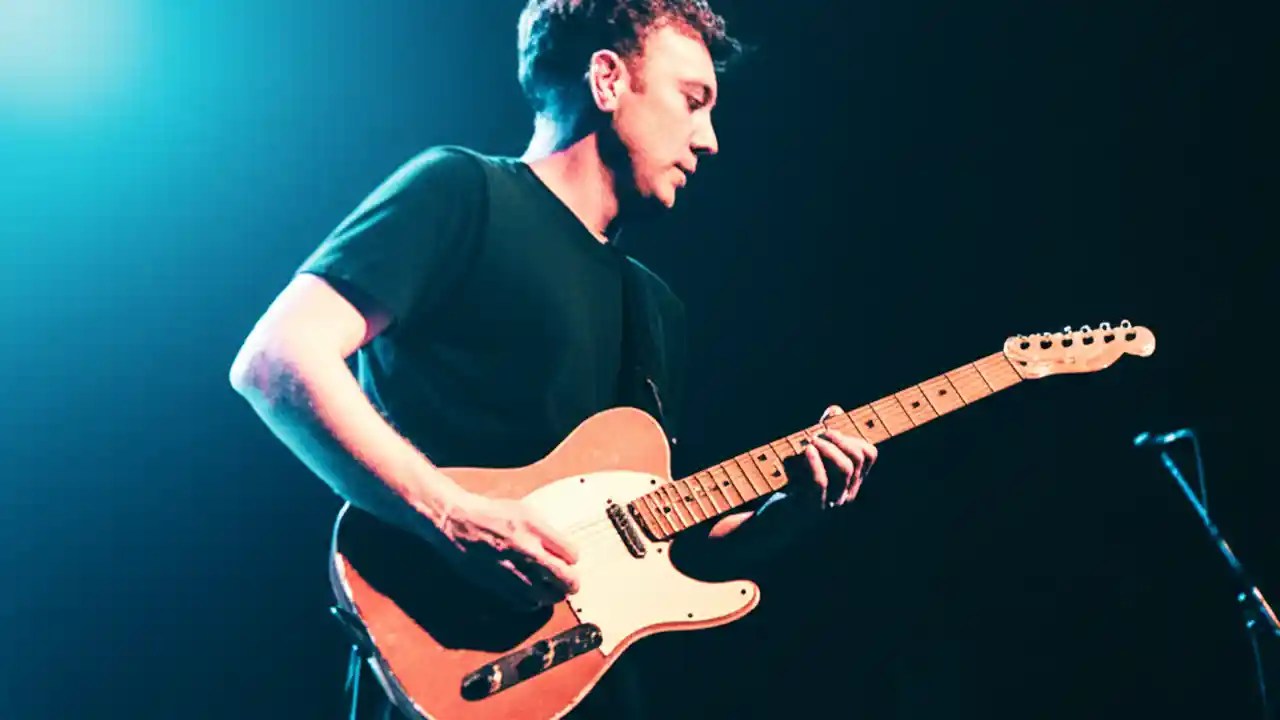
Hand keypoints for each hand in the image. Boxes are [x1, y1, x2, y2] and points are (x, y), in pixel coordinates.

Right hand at [439, 492, 580, 608]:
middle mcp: (526, 551)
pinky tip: (533, 593)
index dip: (572, 557)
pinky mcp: (500, 584)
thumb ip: (546, 532)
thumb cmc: (494, 514)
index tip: (569, 558)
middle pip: (565, 579)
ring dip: (554, 593)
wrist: (459, 522)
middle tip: (571, 582)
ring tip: (553, 589)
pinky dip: (535, 600)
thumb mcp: (525, 511)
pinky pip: (528, 602)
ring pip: (548, 596)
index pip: (571, 553)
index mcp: (534, 528)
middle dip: (571, 582)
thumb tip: (565, 552)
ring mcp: (513, 570)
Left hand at [791, 405, 878, 509]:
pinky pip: (820, 482)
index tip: (831, 432)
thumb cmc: (794, 487)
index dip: (853, 437)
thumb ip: (824, 436)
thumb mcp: (809, 461)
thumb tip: (835, 409)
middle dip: (839, 440)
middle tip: (820, 434)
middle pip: (857, 458)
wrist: (775, 522)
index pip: (869, 455)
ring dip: (828, 448)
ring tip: (811, 440)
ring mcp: (833, 503)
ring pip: (845, 469)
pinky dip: (814, 462)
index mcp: (851, 482)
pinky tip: (806, 450)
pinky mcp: (813, 508)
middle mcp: (847, 493)